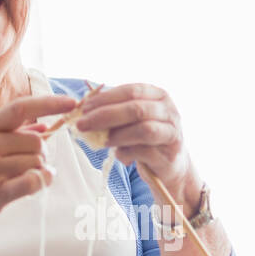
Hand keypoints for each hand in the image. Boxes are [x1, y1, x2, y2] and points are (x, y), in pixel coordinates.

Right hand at [0, 93, 75, 255]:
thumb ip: (11, 134)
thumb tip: (45, 126)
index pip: (20, 108)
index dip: (49, 103)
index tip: (71, 103)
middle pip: (37, 142)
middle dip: (41, 154)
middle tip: (32, 164)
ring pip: (37, 163)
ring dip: (39, 170)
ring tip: (25, 177)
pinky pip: (33, 181)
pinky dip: (42, 181)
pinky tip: (38, 182)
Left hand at [75, 83, 194, 198]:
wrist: (170, 164)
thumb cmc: (146, 138)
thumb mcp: (132, 120)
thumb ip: (114, 113)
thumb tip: (84, 112)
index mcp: (158, 95)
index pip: (130, 91)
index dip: (105, 99)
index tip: (84, 108)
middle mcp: (169, 110)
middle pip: (135, 109)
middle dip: (104, 116)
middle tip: (82, 125)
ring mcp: (172, 132)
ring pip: (143, 129)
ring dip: (116, 135)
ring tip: (101, 142)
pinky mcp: (170, 154)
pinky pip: (144, 152)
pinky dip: (126, 153)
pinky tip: (120, 156)